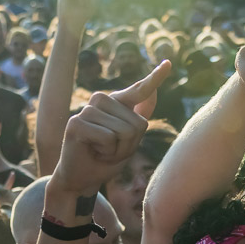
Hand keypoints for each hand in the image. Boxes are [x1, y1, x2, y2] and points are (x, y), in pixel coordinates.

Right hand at [51, 61, 171, 195]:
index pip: (139, 90)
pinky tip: (94, 153)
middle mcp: (101, 101)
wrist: (82, 179)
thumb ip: (139, 116)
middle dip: (129, 145)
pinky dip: (106, 153)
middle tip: (111, 150)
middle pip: (137, 124)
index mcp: (115, 103)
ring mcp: (87, 110)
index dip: (155, 78)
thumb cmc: (106, 158)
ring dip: (118, 151)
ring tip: (102, 152)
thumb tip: (153, 90)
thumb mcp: (129, 139)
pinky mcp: (76, 123)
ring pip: (124, 131)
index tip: (168, 64)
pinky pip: (108, 138)